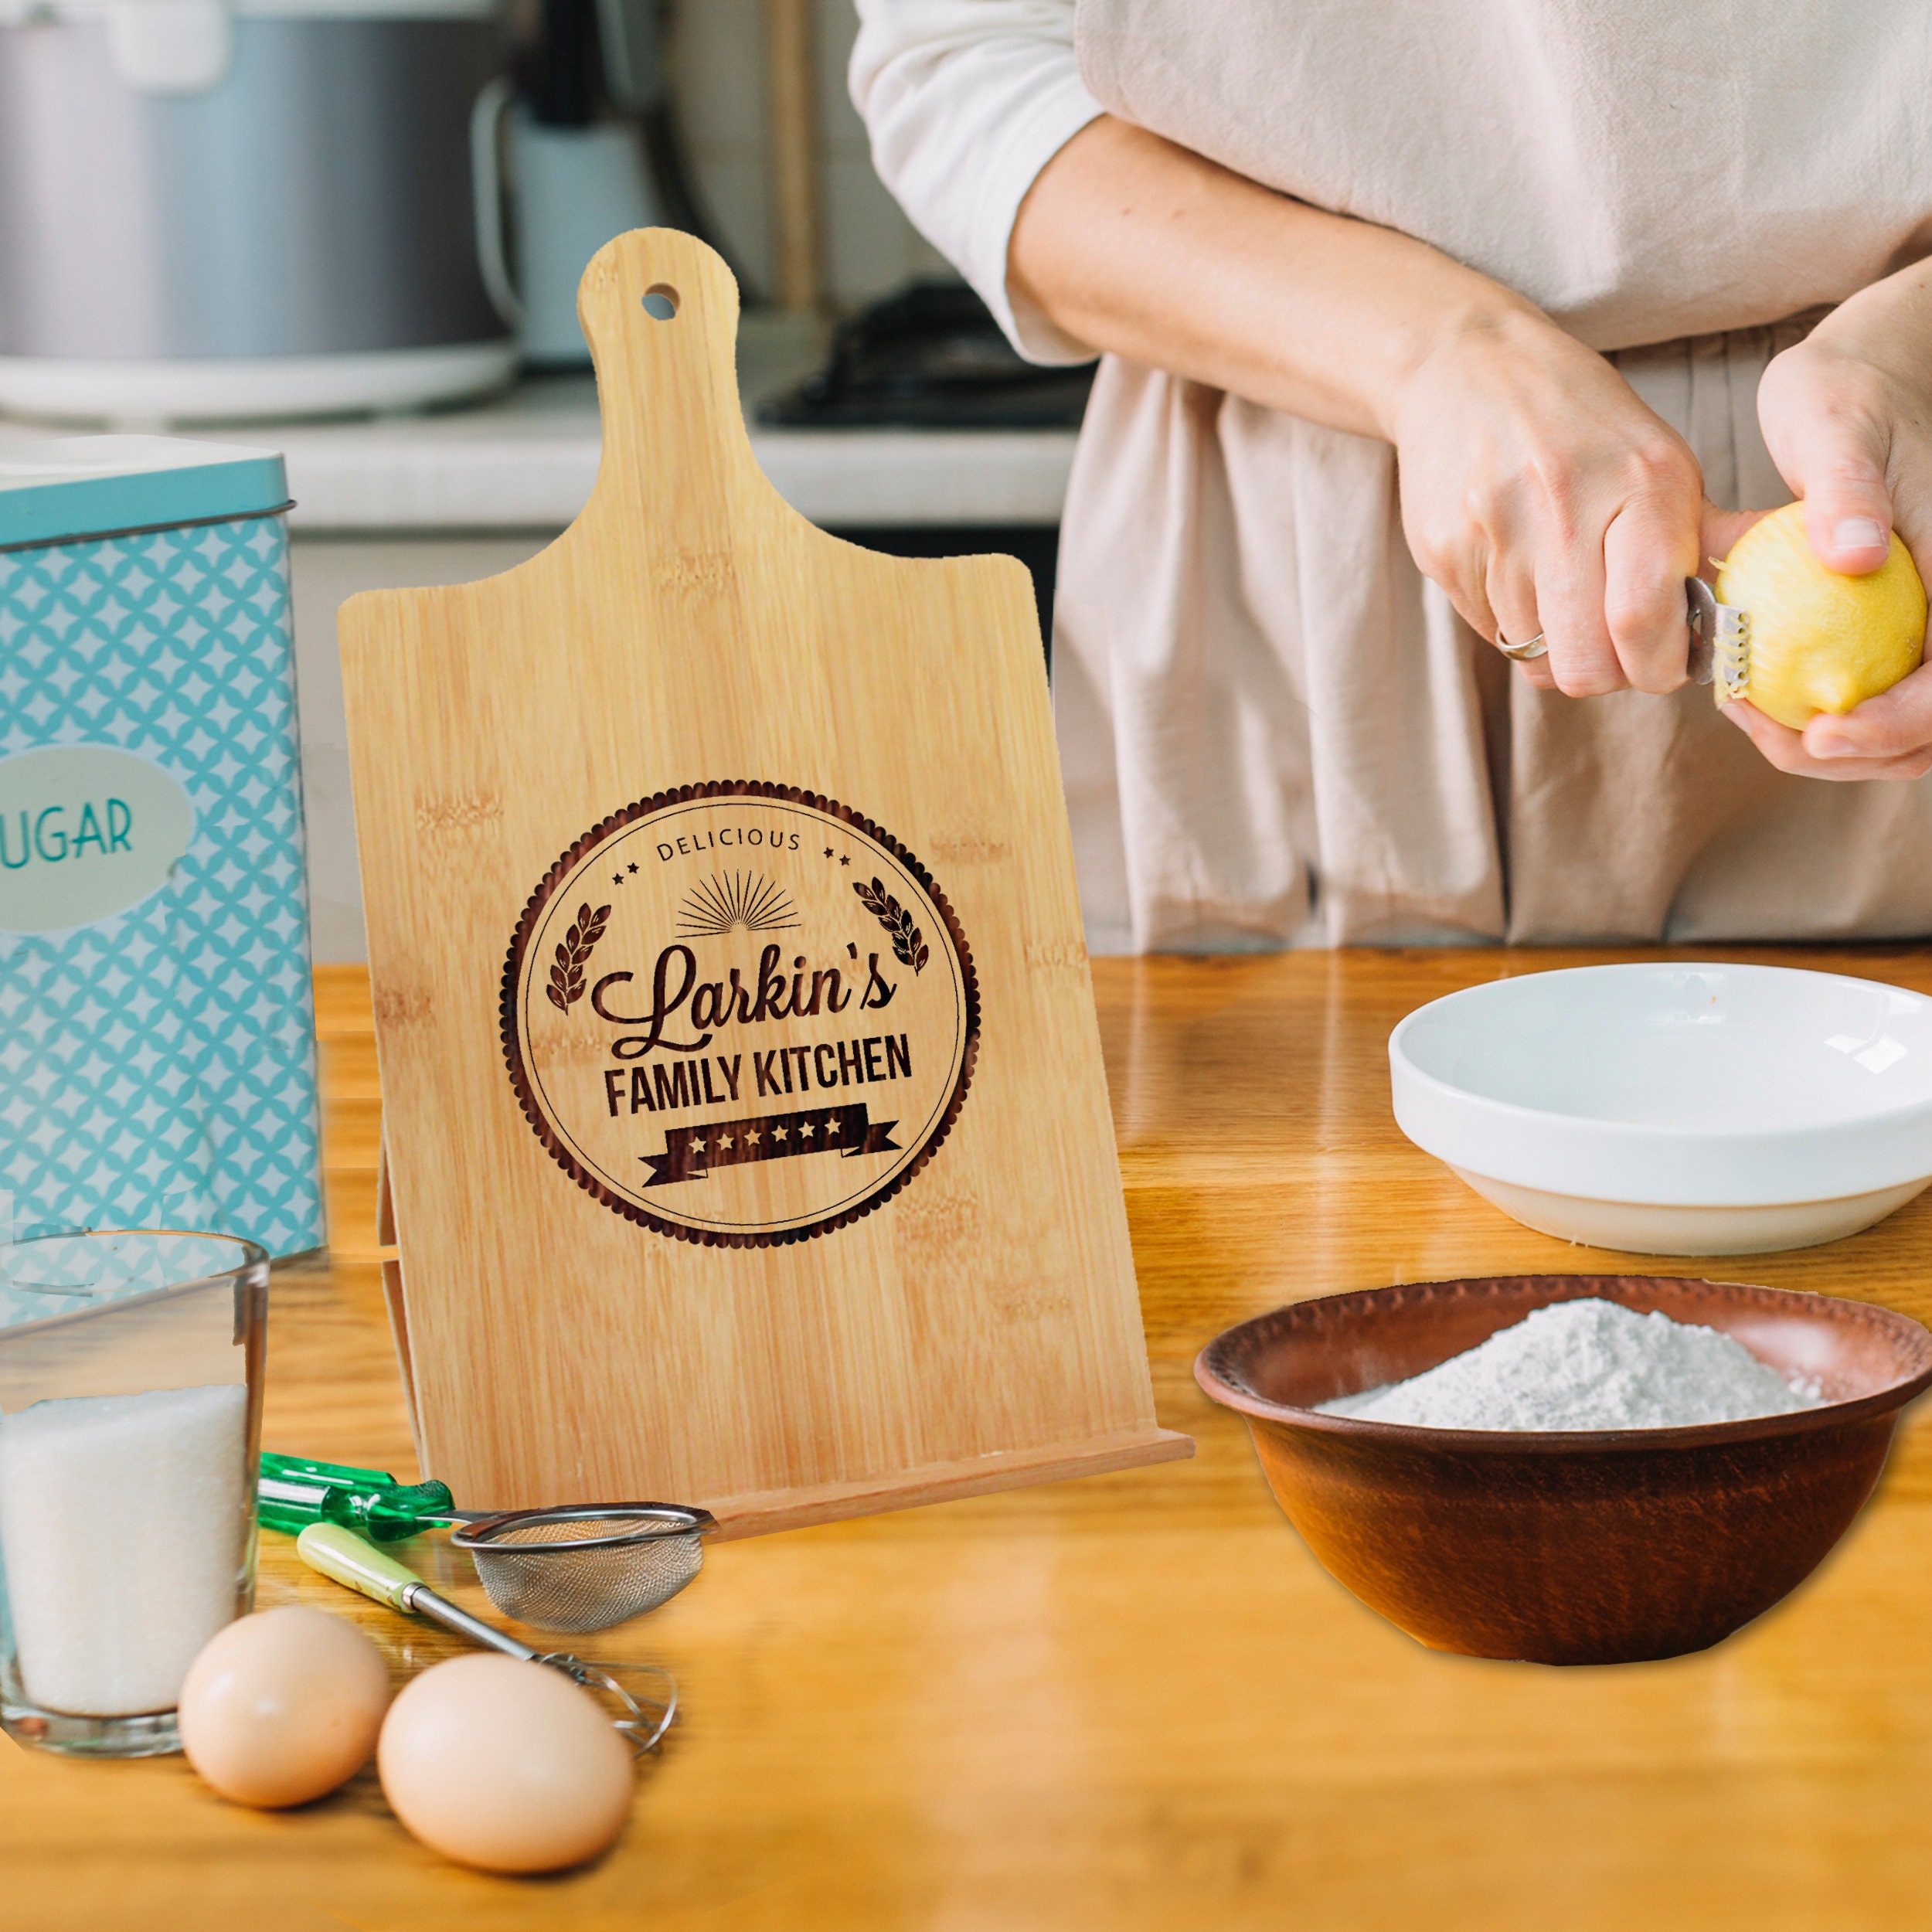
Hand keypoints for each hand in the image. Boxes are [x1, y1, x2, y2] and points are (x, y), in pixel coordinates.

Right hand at [1390, 310, 1708, 695]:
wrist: (1466, 367)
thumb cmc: (1578, 421)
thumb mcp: (1659, 459)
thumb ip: (1701, 537)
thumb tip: (1748, 604)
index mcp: (1642, 483)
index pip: (1644, 621)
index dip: (1657, 667)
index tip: (1662, 662)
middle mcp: (1565, 507)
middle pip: (1583, 665)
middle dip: (1604, 673)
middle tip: (1612, 644)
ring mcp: (1495, 532)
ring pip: (1534, 655)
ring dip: (1555, 642)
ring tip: (1561, 588)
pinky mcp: (1443, 551)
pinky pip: (1488, 630)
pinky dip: (1510, 617)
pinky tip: (1516, 566)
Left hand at [1734, 281, 1931, 780]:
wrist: (1859, 381)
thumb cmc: (1844, 395)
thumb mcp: (1836, 426)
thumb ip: (1850, 490)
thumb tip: (1857, 557)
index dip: (1896, 722)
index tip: (1819, 730)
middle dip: (1857, 751)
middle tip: (1765, 730)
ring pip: (1909, 727)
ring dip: (1836, 746)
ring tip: (1751, 715)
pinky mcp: (1902, 625)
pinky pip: (1878, 696)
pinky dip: (1826, 717)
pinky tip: (1756, 699)